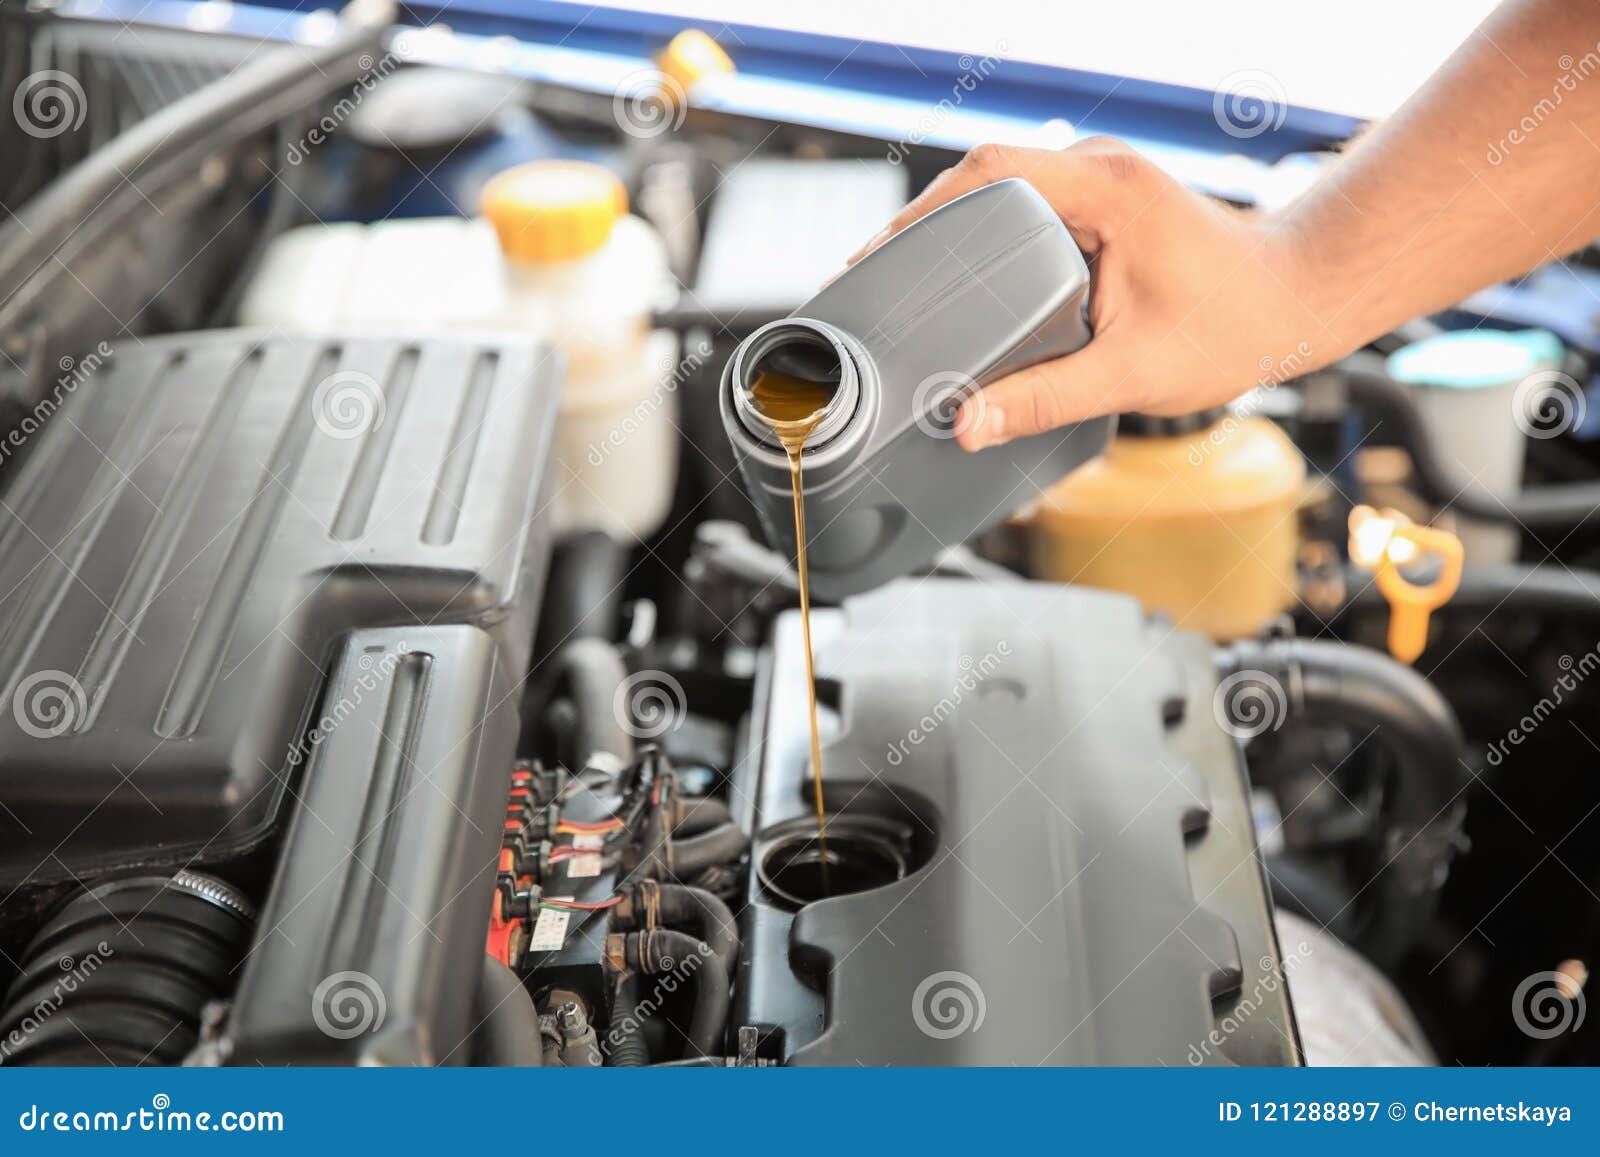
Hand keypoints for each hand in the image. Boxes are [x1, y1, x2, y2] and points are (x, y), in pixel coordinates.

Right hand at [848, 139, 1332, 450]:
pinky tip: (963, 277)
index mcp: (1105, 189)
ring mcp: (1102, 180)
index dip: (921, 213)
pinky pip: (1028, 204)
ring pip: (1003, 186)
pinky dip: (988, 236)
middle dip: (923, 223)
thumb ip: (1044, 399)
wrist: (1296, 300)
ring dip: (955, 227)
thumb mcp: (1132, 373)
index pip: (988, 173)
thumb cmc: (1233, 328)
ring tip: (905, 279)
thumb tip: (965, 425)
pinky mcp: (1104, 201)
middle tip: (876, 277)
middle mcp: (1099, 168)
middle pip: (983, 174)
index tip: (876, 257)